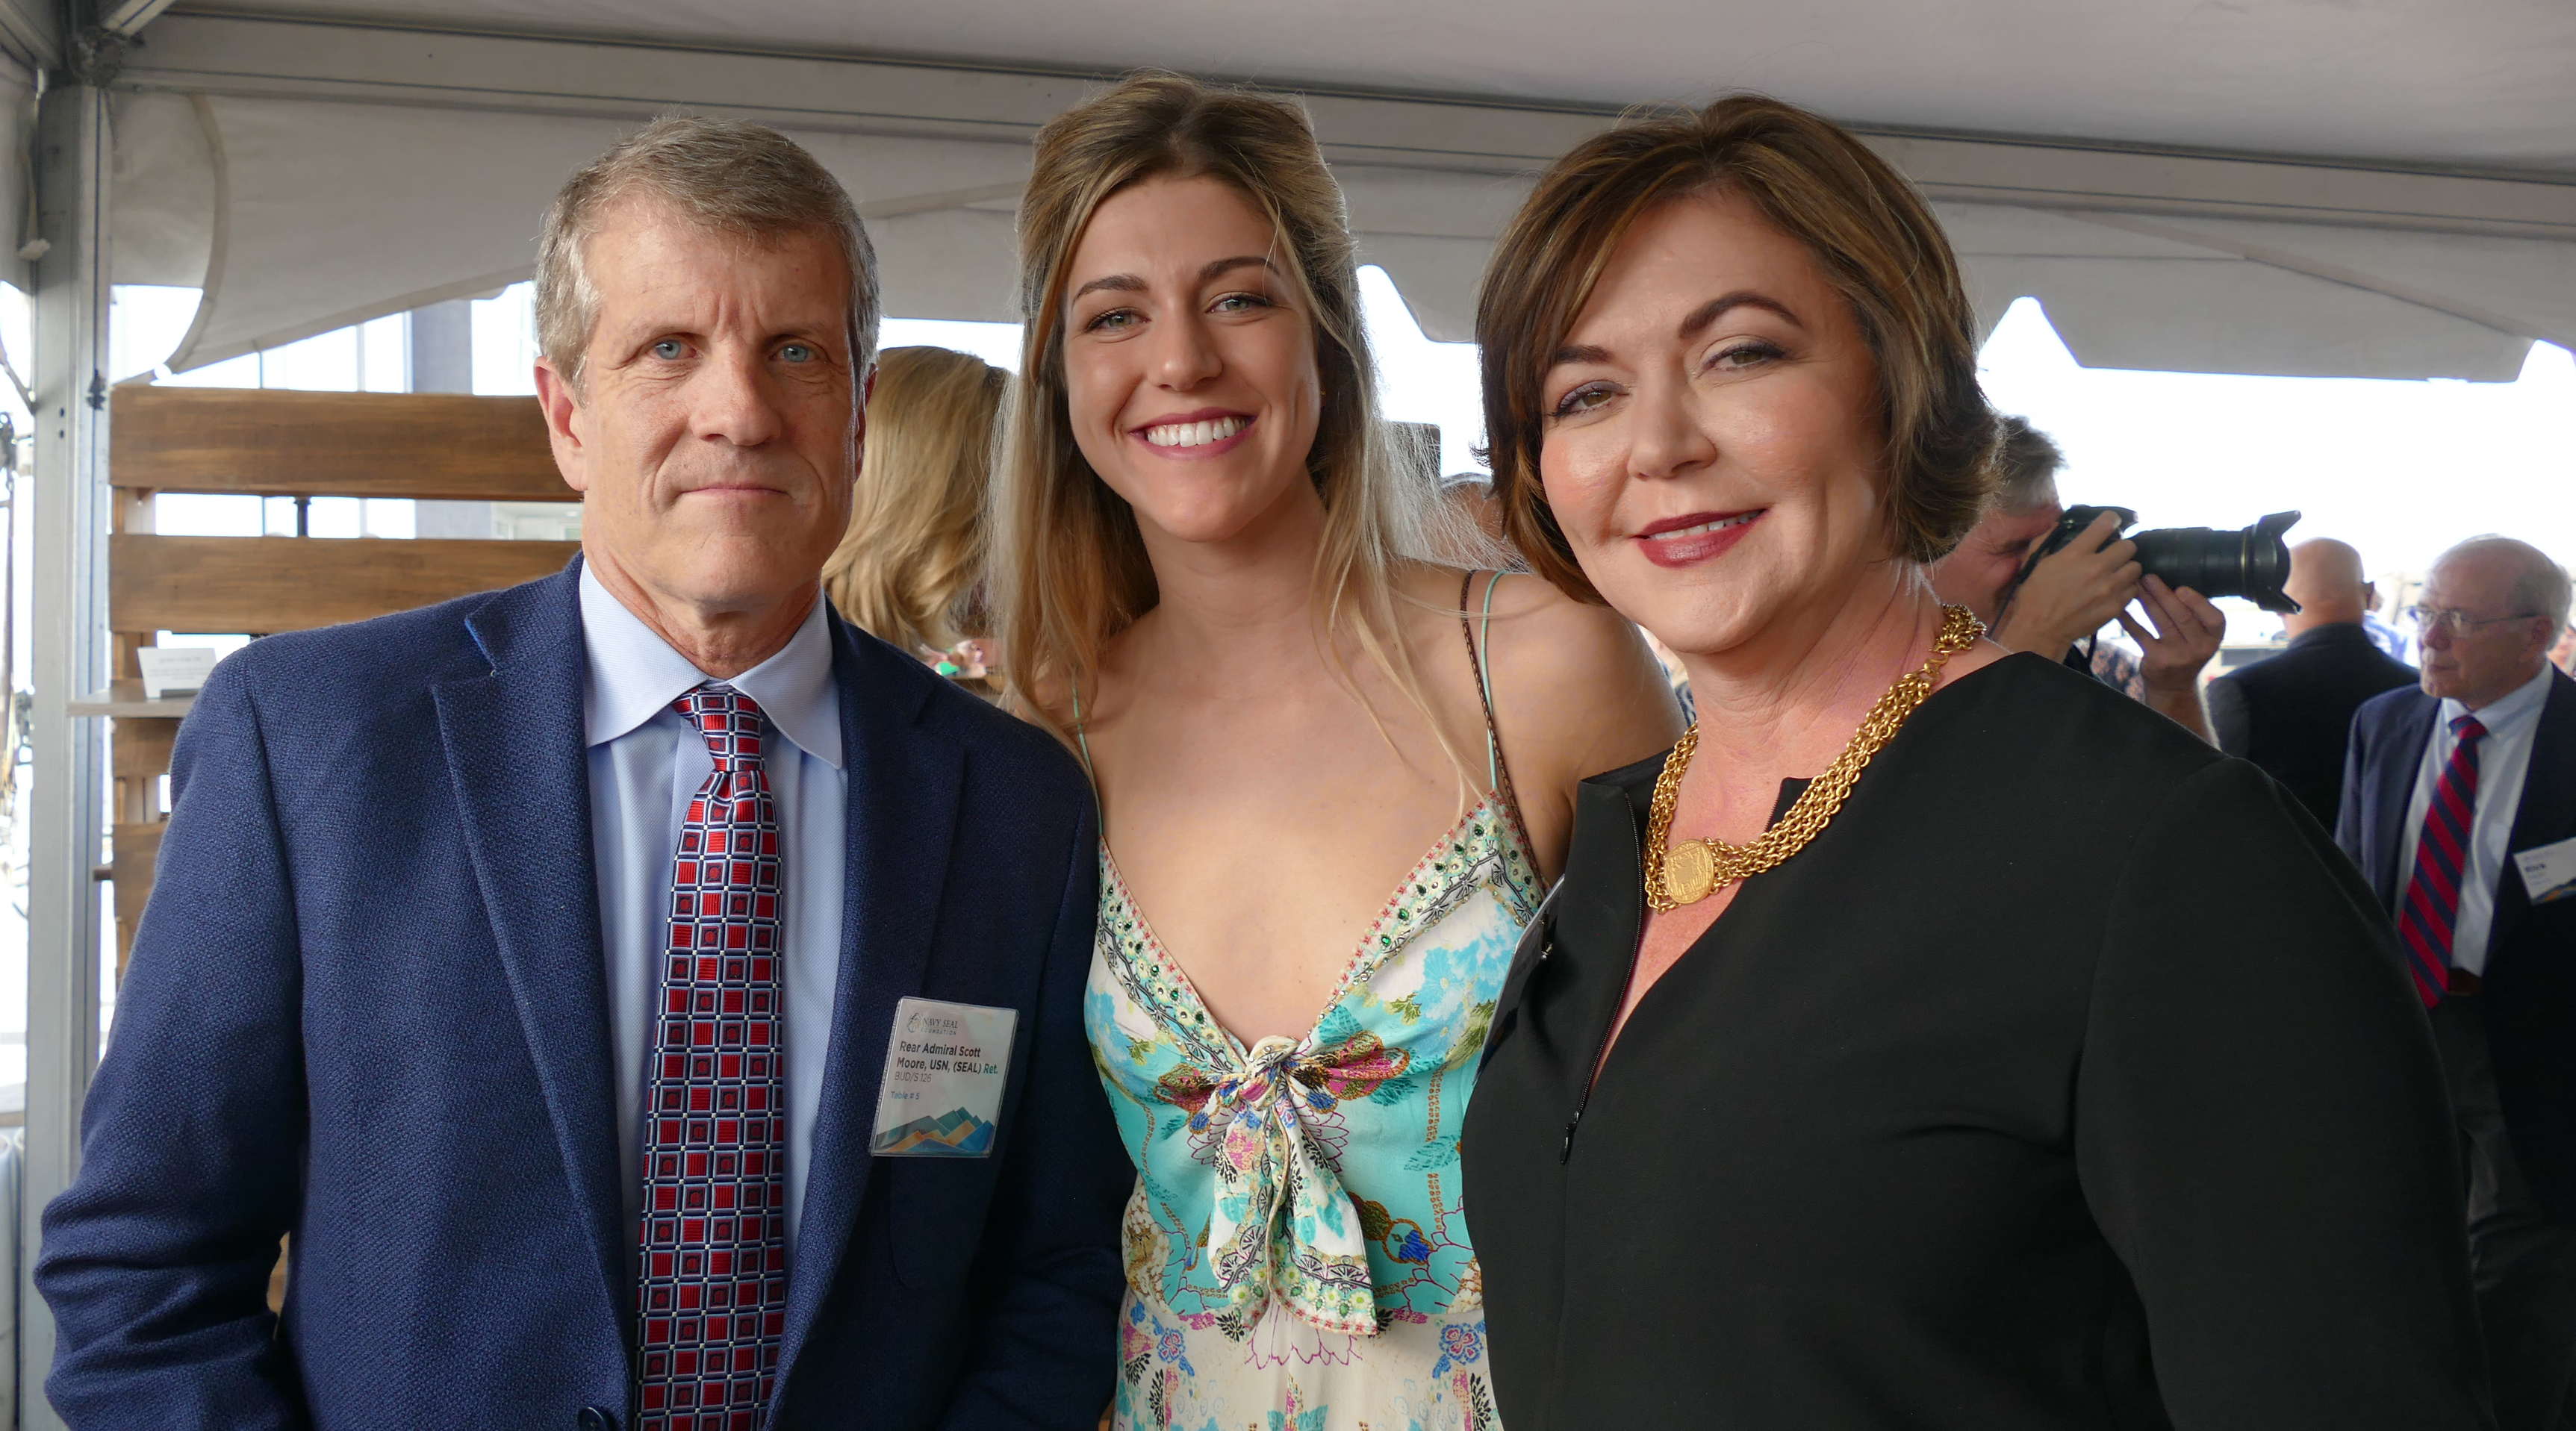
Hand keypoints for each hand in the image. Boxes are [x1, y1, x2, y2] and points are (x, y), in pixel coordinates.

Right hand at [1990, 512, 2140, 656]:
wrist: (2041, 630)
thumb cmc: (2035, 595)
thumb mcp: (2035, 562)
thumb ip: (2048, 539)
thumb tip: (2060, 523)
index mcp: (2075, 553)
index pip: (2106, 523)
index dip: (2111, 520)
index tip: (2111, 523)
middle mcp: (2096, 567)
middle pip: (2129, 546)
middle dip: (2121, 548)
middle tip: (2113, 555)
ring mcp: (2109, 588)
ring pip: (2136, 567)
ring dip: (2126, 569)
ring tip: (2116, 574)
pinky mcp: (2115, 606)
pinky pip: (2134, 590)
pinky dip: (2126, 589)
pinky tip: (2114, 591)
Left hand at [2121, 575, 2224, 692]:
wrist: (2173, 686)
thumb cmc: (2187, 650)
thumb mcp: (2201, 637)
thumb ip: (2195, 615)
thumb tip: (2174, 579)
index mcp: (2214, 638)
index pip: (2215, 618)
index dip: (2198, 602)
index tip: (2181, 587)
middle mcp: (2200, 648)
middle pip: (2182, 616)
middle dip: (2164, 594)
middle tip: (2149, 576)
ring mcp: (2178, 655)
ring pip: (2161, 622)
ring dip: (2147, 601)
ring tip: (2136, 584)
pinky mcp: (2156, 659)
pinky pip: (2141, 634)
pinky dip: (2129, 619)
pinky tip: (2120, 607)